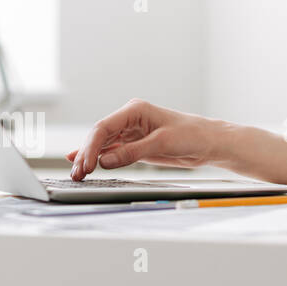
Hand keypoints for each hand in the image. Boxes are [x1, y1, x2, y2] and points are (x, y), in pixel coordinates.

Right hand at [65, 99, 226, 179]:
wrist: (209, 142)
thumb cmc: (192, 135)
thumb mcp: (162, 143)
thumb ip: (132, 152)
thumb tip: (104, 161)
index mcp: (135, 110)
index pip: (104, 127)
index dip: (91, 147)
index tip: (86, 165)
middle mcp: (130, 119)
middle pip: (99, 136)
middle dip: (86, 155)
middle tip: (77, 174)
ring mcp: (130, 132)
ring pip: (102, 145)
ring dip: (89, 159)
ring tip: (78, 175)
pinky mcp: (134, 144)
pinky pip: (111, 151)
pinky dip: (98, 158)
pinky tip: (83, 164)